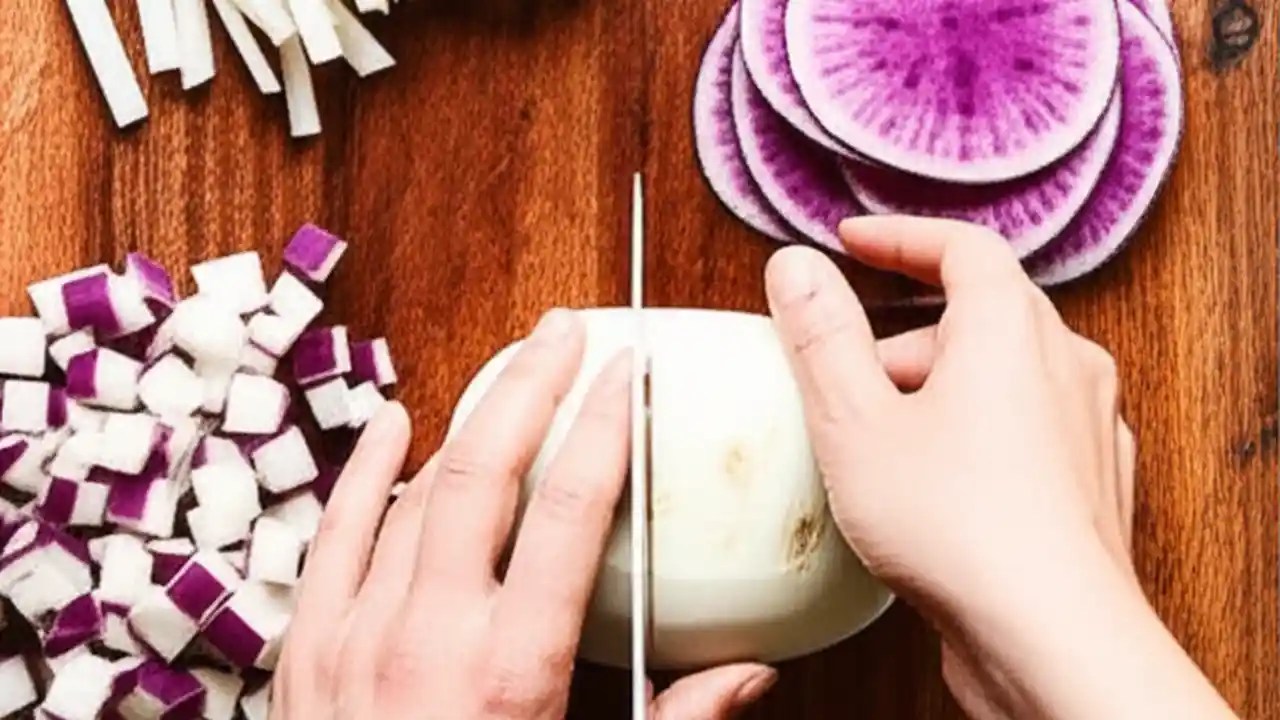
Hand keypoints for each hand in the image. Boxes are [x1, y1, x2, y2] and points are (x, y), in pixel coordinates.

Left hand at [272, 309, 774, 719]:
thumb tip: (748, 678)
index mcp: (516, 668)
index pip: (571, 508)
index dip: (605, 425)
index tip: (629, 371)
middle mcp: (432, 634)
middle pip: (486, 470)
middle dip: (531, 385)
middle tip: (565, 329)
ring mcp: (358, 635)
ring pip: (412, 490)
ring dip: (463, 418)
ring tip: (505, 369)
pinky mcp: (309, 651)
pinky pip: (335, 534)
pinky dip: (367, 470)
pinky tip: (393, 425)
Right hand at [763, 216, 1235, 719]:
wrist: (1051, 637)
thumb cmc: (959, 530)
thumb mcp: (855, 422)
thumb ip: (821, 336)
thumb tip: (795, 266)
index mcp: (1011, 328)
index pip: (961, 246)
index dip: (900, 238)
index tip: (854, 241)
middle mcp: (1065, 363)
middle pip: (979, 315)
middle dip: (903, 333)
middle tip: (846, 368)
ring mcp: (1088, 425)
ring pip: (1003, 375)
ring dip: (939, 387)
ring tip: (882, 438)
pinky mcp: (1090, 482)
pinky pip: (1026, 428)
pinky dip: (976, 432)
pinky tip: (938, 483)